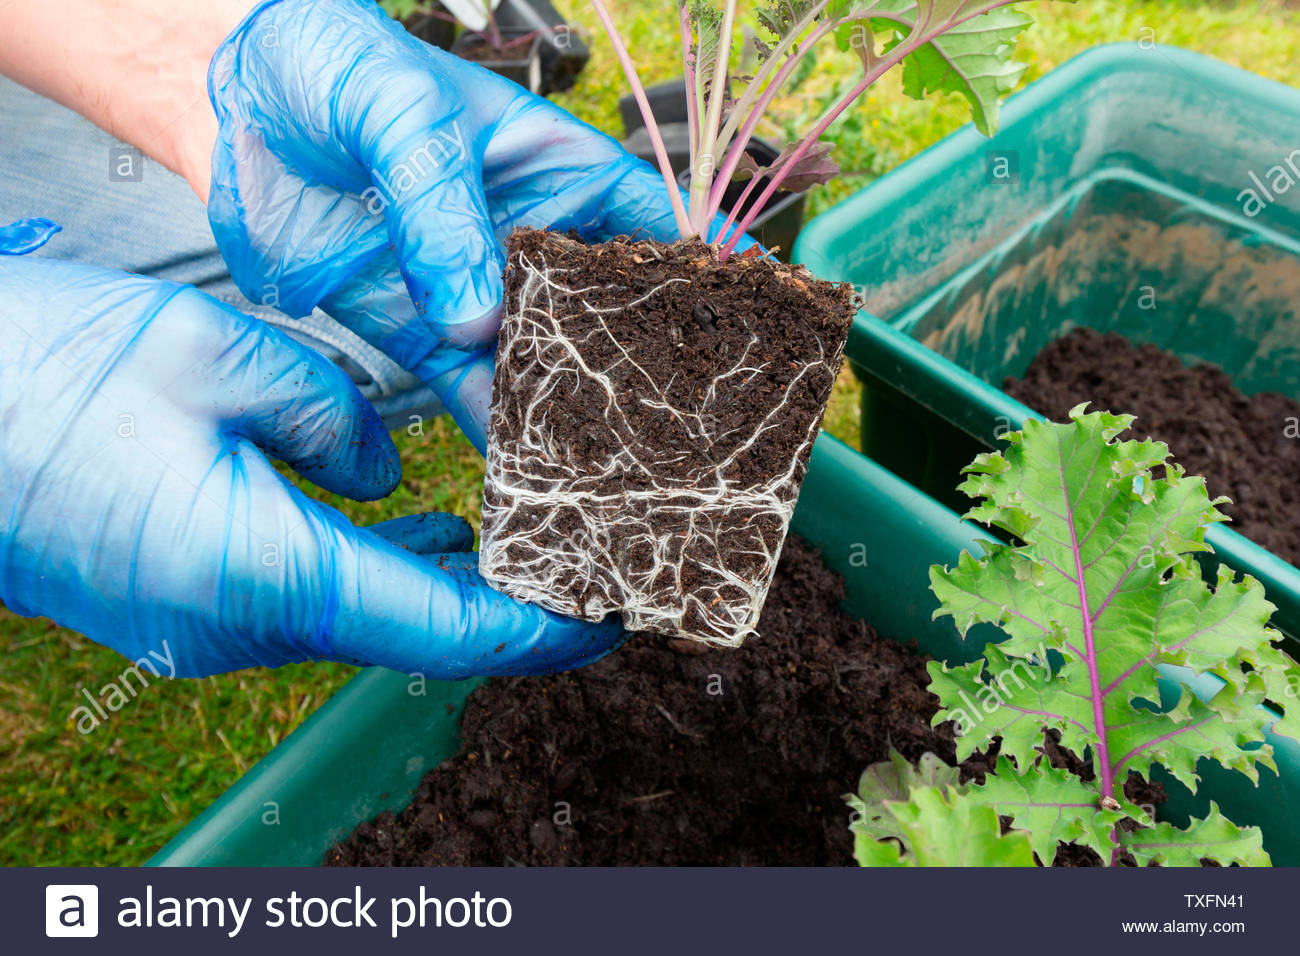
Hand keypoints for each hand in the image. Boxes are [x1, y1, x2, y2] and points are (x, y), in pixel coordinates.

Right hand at [0, 251, 622, 676]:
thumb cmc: (42, 375)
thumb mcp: (215, 355)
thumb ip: (334, 416)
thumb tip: (385, 469)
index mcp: (264, 574)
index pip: (445, 630)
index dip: (538, 633)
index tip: (608, 621)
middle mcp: (239, 628)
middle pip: (411, 631)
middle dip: (501, 602)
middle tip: (581, 557)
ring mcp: (203, 630)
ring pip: (360, 612)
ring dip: (440, 583)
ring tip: (521, 536)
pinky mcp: (180, 608)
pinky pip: (308, 598)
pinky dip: (377, 570)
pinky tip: (418, 528)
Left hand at [206, 0, 748, 451]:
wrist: (232, 101)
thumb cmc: (334, 65)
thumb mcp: (402, 115)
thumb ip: (444, 211)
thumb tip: (478, 319)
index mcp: (561, 170)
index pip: (655, 230)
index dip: (707, 283)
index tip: (748, 341)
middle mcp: (532, 241)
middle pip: (610, 319)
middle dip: (646, 375)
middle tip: (685, 441)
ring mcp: (478, 294)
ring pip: (545, 368)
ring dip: (575, 421)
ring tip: (617, 478)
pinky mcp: (421, 333)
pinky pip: (470, 393)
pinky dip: (496, 434)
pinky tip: (528, 475)